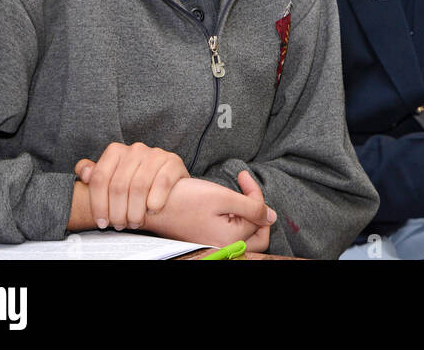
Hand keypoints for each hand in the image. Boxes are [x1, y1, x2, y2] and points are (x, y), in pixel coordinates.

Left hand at [74, 141, 188, 230]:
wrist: (166, 178)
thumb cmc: (134, 181)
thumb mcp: (112, 177)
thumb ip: (95, 175)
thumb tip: (84, 173)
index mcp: (115, 151)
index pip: (99, 179)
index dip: (98, 204)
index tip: (102, 222)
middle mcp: (135, 149)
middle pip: (118, 186)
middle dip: (117, 212)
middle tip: (120, 226)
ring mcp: (155, 154)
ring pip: (138, 187)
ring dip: (135, 211)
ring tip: (134, 223)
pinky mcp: (173, 161)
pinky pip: (161, 184)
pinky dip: (155, 201)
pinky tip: (152, 211)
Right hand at [142, 172, 275, 251]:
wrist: (150, 205)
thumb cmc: (184, 200)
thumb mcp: (222, 197)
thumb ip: (252, 207)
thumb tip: (272, 217)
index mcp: (231, 239)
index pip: (260, 217)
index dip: (255, 194)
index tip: (242, 176)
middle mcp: (225, 247)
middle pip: (258, 234)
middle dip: (257, 208)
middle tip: (245, 187)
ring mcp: (216, 245)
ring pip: (246, 233)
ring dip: (246, 213)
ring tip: (236, 193)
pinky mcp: (208, 240)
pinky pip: (231, 232)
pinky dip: (233, 217)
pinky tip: (225, 201)